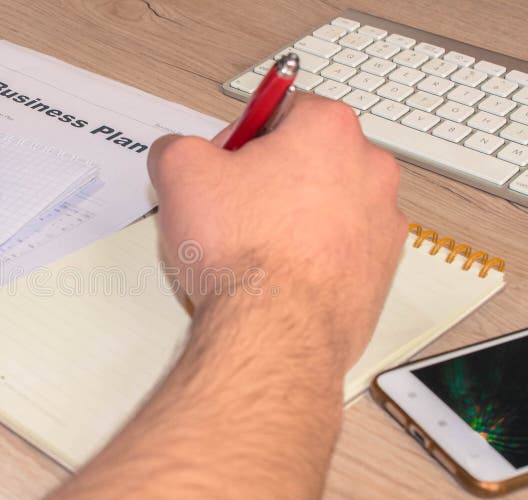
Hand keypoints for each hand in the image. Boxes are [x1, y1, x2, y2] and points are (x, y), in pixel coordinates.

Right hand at [147, 93, 406, 369]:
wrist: (275, 332)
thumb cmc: (244, 252)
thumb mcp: (180, 172)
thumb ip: (177, 146)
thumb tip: (178, 153)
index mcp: (328, 130)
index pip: (282, 108)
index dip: (243, 135)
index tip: (225, 162)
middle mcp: (369, 170)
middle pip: (308, 157)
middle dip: (269, 176)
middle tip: (233, 207)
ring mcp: (381, 223)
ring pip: (326, 205)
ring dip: (292, 217)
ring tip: (254, 248)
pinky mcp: (380, 271)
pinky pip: (338, 249)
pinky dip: (311, 256)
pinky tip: (278, 276)